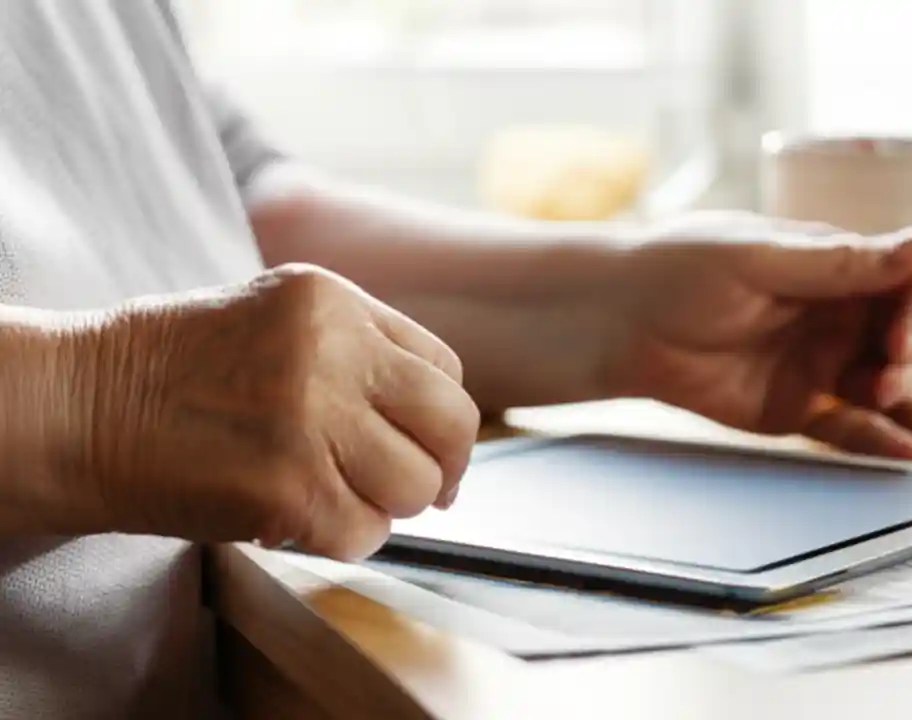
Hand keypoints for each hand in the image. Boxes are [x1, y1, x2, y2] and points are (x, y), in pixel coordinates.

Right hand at [59, 264, 478, 559]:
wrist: (71, 406)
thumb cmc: (166, 372)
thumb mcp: (274, 322)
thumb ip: (355, 355)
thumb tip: (433, 429)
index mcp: (333, 302)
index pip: (444, 368)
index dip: (439, 418)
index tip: (426, 447)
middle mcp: (335, 351)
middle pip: (452, 424)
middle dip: (441, 468)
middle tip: (417, 490)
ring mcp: (314, 418)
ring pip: (416, 486)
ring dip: (382, 505)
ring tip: (325, 493)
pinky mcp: (290, 487)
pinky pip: (365, 533)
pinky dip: (339, 539)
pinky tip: (290, 516)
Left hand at [605, 212, 911, 464]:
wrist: (619, 321)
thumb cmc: (679, 268)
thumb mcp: (758, 257)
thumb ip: (838, 262)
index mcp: (836, 266)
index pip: (909, 283)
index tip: (901, 336)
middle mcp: (840, 314)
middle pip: (911, 339)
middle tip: (889, 376)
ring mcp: (823, 364)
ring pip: (894, 393)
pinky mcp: (800, 409)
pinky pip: (852, 431)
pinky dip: (886, 447)